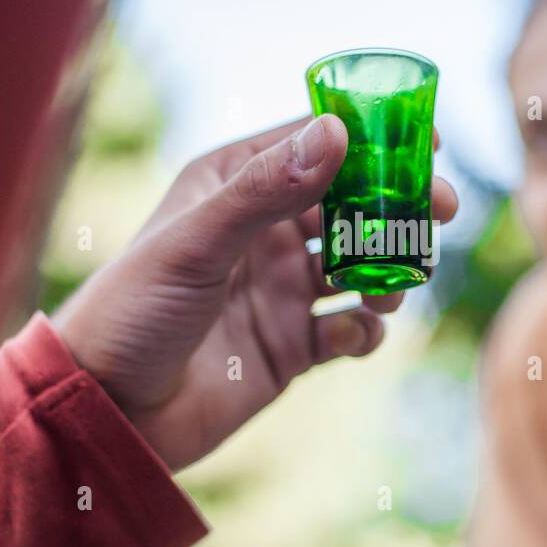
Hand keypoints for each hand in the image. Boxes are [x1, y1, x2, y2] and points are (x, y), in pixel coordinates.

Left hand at [52, 113, 457, 470]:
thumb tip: (338, 133)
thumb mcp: (196, 242)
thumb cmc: (131, 310)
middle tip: (439, 212)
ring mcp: (278, 290)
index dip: (374, 140)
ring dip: (387, 273)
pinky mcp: (290, 346)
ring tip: (390, 290)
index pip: (314, 144)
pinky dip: (362, 331)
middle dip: (398, 209)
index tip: (430, 143)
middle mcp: (261, 232)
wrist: (107, 412)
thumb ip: (267, 191)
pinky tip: (350, 337)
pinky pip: (348, 329)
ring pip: (360, 267)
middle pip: (351, 206)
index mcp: (232, 185)